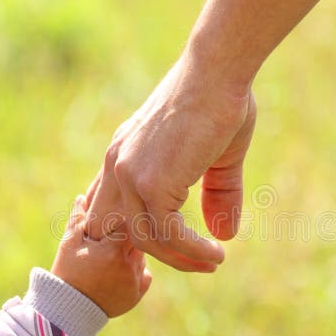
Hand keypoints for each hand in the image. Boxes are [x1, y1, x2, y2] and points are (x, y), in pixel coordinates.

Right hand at [51, 195, 151, 317]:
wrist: (68, 310)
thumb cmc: (66, 274)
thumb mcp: (68, 244)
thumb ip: (78, 219)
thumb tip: (82, 197)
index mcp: (112, 250)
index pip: (129, 224)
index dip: (123, 221)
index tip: (116, 221)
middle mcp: (128, 265)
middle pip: (140, 240)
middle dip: (130, 236)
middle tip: (116, 238)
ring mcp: (134, 281)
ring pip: (142, 257)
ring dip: (133, 253)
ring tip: (114, 256)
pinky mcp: (137, 294)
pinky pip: (145, 275)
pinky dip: (137, 272)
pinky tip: (119, 272)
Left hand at [85, 53, 256, 271]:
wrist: (220, 73)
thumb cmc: (221, 102)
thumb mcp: (216, 158)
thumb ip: (216, 196)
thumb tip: (224, 236)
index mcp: (125, 154)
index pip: (111, 206)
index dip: (134, 233)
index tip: (168, 247)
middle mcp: (119, 165)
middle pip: (121, 231)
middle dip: (155, 254)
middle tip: (194, 263)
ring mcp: (130, 174)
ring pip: (145, 239)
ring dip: (181, 258)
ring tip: (211, 262)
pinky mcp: (150, 183)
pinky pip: (167, 235)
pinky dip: (192, 251)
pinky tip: (214, 253)